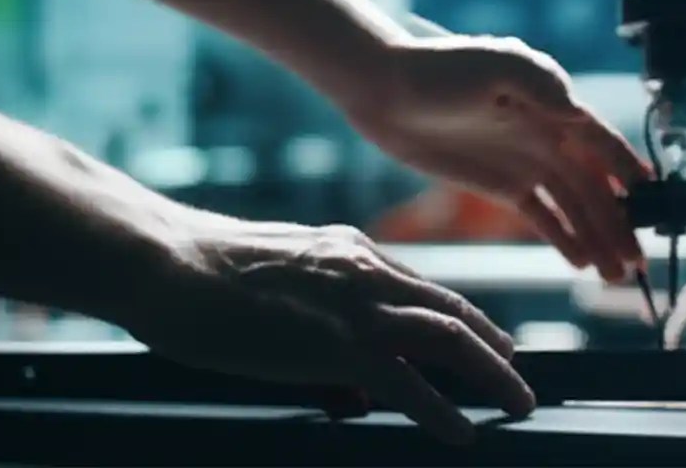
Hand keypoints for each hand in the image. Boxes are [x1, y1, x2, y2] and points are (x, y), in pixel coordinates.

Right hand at [129, 217, 533, 443]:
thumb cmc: (202, 278)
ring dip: (491, 372)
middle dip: (492, 343)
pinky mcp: (338, 343)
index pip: (422, 286)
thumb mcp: (279, 293)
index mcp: (350, 252)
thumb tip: (355, 401)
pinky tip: (464, 432)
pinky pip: (408, 382)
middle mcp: (365, 269)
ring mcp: (356, 304)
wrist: (166, 262)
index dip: (460, 315)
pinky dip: (442, 409)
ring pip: (448, 337)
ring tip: (519, 401)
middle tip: (518, 371)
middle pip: (450, 308)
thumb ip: (321, 343)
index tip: (485, 337)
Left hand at [349, 36, 650, 282]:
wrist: (385, 90)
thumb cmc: (440, 69)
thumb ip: (541, 85)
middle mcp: (547, 134)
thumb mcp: (495, 66)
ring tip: (616, 275)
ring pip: (572, 207)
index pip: (599, 142)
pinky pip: (541, 216)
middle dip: (618, 223)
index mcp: (552, 102)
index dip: (626, 170)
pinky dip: (563, 238)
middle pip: (592, 186)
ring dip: (597, 238)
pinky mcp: (500, 184)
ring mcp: (524, 161)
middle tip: (638, 263)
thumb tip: (578, 114)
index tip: (653, 198)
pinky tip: (582, 263)